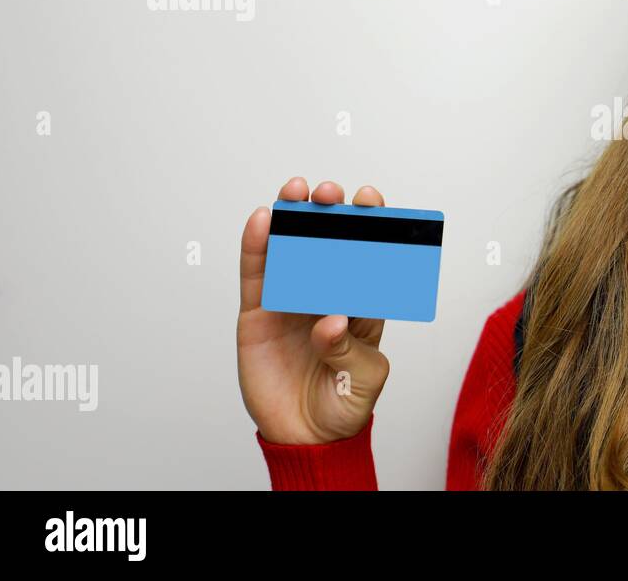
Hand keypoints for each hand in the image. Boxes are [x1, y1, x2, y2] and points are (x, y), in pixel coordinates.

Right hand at [237, 177, 390, 444]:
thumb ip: (350, 350)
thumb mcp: (365, 381)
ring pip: (291, 250)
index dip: (370, 226)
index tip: (370, 201)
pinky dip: (257, 246)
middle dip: (330, 214)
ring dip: (292, 217)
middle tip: (330, 194)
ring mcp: (292, 300)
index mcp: (362, 304)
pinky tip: (263, 219)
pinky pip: (257, 274)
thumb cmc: (344, 405)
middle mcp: (326, 294)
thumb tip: (331, 321)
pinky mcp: (259, 313)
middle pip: (328, 244)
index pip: (368, 257)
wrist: (304, 437)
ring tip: (296, 191)